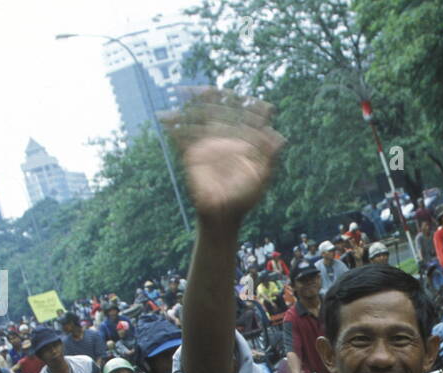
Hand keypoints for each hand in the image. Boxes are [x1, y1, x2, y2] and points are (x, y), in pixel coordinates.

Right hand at [166, 88, 284, 223]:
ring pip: (199, 119)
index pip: (243, 116)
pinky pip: (181, 139)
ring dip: (189, 104)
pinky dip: (172, 127)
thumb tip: (279, 135)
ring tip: (182, 89)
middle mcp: (224, 139)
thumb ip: (271, 155)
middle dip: (213, 98)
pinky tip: (163, 116)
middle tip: (208, 88)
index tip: (254, 103)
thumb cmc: (246, 198)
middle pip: (219, 112)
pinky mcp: (192, 157)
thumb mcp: (262, 176)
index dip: (247, 106)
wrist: (225, 215)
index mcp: (241, 141)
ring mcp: (208, 146)